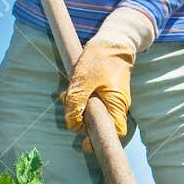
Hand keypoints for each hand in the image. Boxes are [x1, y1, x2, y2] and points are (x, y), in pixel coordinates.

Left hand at [62, 6, 155, 147]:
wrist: (113, 41)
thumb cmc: (100, 58)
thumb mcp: (83, 79)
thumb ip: (76, 102)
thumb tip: (72, 123)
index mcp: (117, 104)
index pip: (116, 132)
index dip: (101, 140)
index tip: (85, 142)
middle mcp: (118, 105)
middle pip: (101, 125)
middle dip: (82, 122)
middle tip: (69, 113)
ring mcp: (112, 100)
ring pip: (95, 114)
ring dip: (79, 109)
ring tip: (66, 96)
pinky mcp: (107, 93)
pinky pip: (94, 104)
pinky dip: (82, 101)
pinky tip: (72, 91)